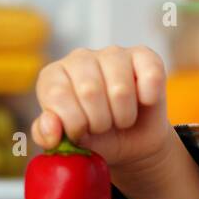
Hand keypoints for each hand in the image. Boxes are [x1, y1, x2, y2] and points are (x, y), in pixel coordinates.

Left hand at [31, 46, 171, 177]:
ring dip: (123, 116)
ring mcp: (112, 53)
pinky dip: (148, 98)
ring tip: (120, 119)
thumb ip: (47, 137)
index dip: (73, 124)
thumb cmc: (95, 139)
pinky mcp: (144, 56)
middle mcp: (80, 59)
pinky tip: (142, 102)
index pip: (57, 95)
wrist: (132, 144)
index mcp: (53, 77)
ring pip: (120, 88)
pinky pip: (150, 76)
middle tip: (102, 127)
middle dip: (99, 122)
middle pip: (89, 91)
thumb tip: (51, 128)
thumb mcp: (67, 144)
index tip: (81, 134)